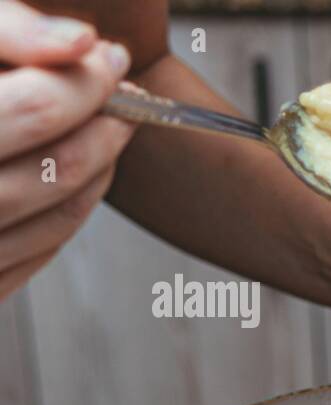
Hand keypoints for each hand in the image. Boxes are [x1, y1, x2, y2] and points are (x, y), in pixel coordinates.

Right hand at [0, 1, 134, 301]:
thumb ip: (2, 31)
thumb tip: (78, 42)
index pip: (32, 109)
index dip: (84, 80)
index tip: (106, 53)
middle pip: (53, 167)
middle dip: (102, 126)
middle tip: (123, 90)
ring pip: (54, 214)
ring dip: (99, 168)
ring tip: (107, 126)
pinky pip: (32, 253)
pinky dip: (69, 210)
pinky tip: (76, 173)